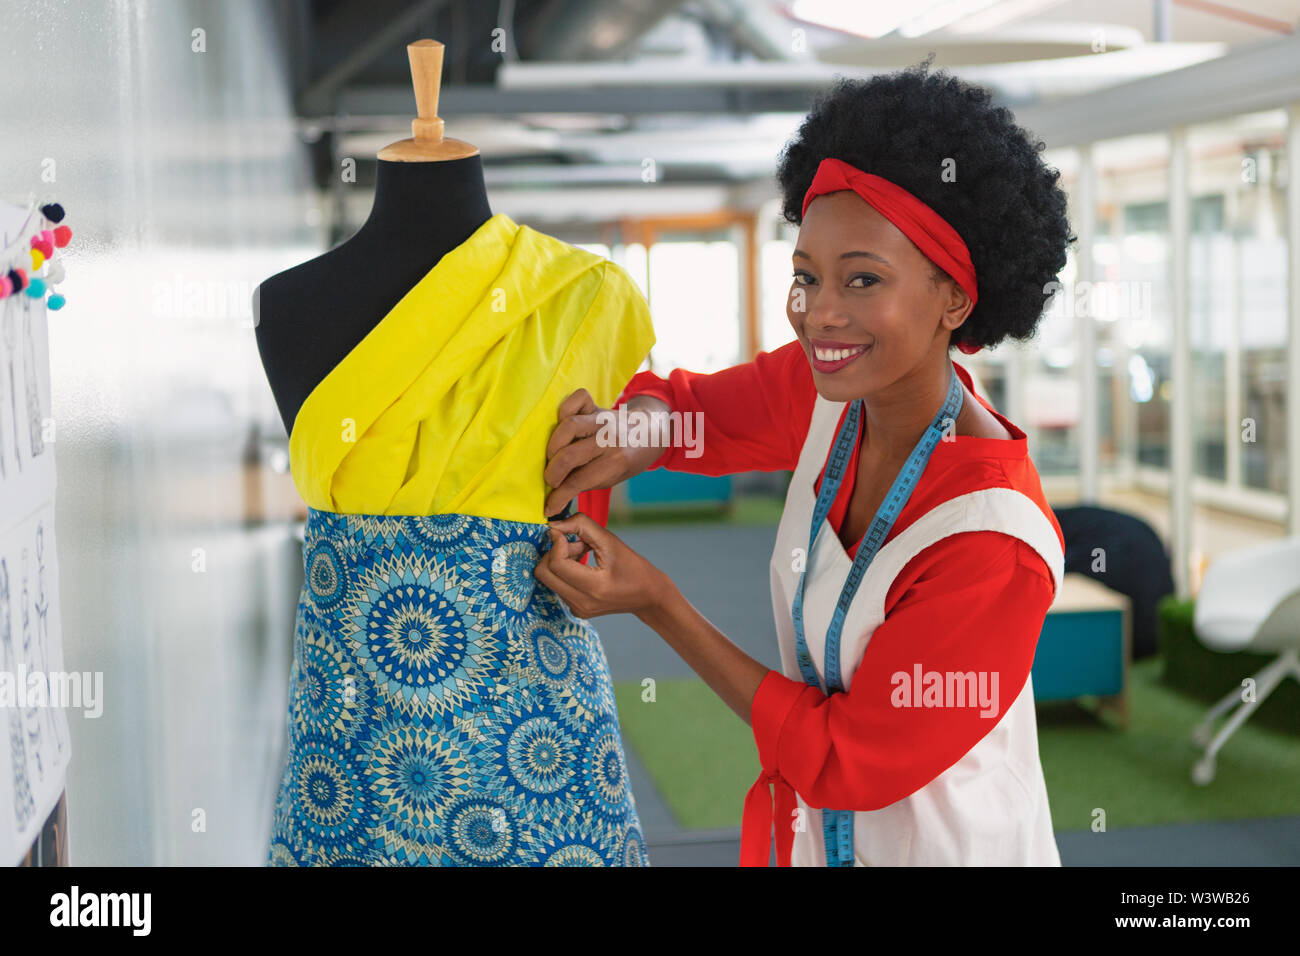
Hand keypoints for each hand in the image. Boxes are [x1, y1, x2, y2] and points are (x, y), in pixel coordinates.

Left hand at [533, 511, 673, 619]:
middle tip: (575, 544)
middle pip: (543, 573)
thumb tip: (554, 525)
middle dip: (554, 552)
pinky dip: (563, 570)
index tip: (566, 531)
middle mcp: (581, 602)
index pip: (556, 564)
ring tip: (582, 553)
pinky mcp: (575, 609)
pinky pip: (556, 584)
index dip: (556, 542)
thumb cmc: (633, 567)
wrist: (648, 596)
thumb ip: (581, 526)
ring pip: (547, 578)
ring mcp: (576, 609)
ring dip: (558, 561)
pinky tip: (582, 565)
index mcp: (593, 587)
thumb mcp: (611, 541)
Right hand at [543, 388, 672, 516]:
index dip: (559, 497)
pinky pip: (577, 399)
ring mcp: (603, 419)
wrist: (649, 433)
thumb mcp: (612, 478)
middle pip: (570, 456)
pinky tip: (561, 423)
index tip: (548, 507)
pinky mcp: (597, 406)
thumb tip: (554, 499)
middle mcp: (609, 439)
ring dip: (553, 445)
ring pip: (569, 426)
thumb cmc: (627, 461)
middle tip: (550, 480)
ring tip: (552, 457)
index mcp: (616, 462)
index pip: (579, 481)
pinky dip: (565, 408)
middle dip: (553, 473)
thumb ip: (584, 483)